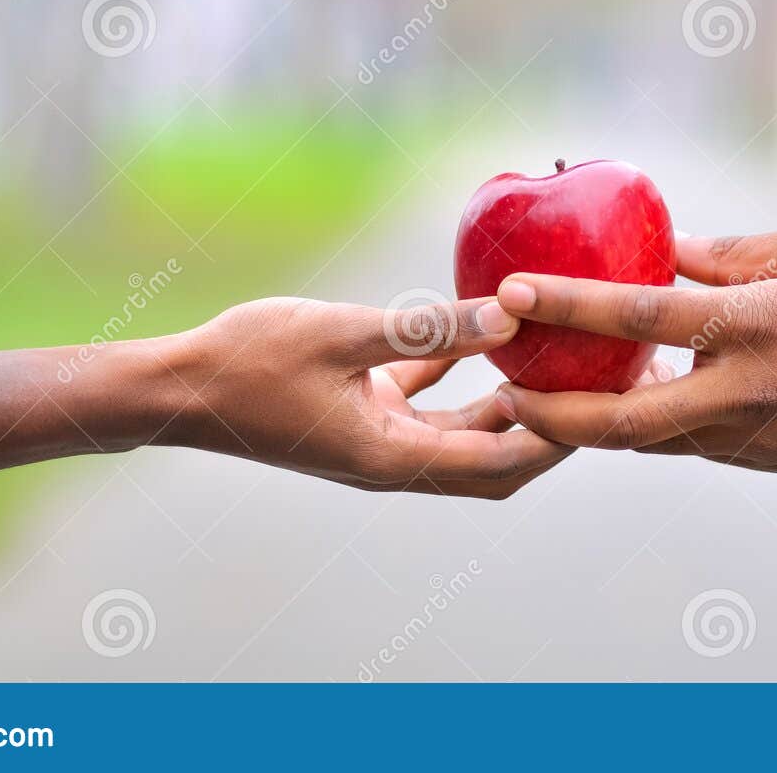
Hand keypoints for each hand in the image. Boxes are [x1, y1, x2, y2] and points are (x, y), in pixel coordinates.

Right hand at [0, 295, 570, 498]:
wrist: (175, 389)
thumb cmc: (248, 361)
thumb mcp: (343, 333)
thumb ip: (426, 325)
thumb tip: (509, 315)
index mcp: (393, 458)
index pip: (502, 462)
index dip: (557, 436)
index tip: (600, 395)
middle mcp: (393, 460)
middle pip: (494, 458)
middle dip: (546, 428)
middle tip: (592, 381)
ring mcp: (375, 440)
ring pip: (463, 431)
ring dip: (506, 402)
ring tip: (551, 354)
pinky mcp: (358, 414)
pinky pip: (425, 401)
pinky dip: (456, 375)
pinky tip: (477, 327)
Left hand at [490, 226, 776, 475]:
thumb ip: (732, 255)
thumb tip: (661, 250)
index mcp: (755, 325)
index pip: (639, 316)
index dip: (567, 304)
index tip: (511, 292)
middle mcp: (745, 393)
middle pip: (622, 421)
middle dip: (550, 414)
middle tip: (502, 393)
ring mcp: (755, 439)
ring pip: (651, 441)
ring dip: (593, 424)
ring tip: (543, 397)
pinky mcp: (768, 462)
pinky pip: (692, 444)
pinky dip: (651, 424)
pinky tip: (626, 398)